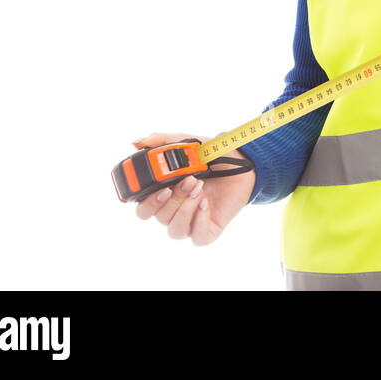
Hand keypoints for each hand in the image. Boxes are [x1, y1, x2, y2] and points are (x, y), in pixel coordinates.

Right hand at [130, 133, 254, 245]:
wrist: (244, 163)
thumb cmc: (212, 157)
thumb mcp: (189, 144)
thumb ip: (163, 142)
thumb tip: (137, 143)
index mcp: (164, 195)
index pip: (142, 209)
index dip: (147, 202)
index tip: (162, 186)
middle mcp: (174, 211)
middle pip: (158, 218)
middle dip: (171, 201)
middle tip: (188, 181)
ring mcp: (191, 222)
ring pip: (175, 230)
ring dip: (185, 209)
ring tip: (200, 187)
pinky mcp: (208, 231)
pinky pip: (197, 237)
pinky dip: (200, 221)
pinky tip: (206, 203)